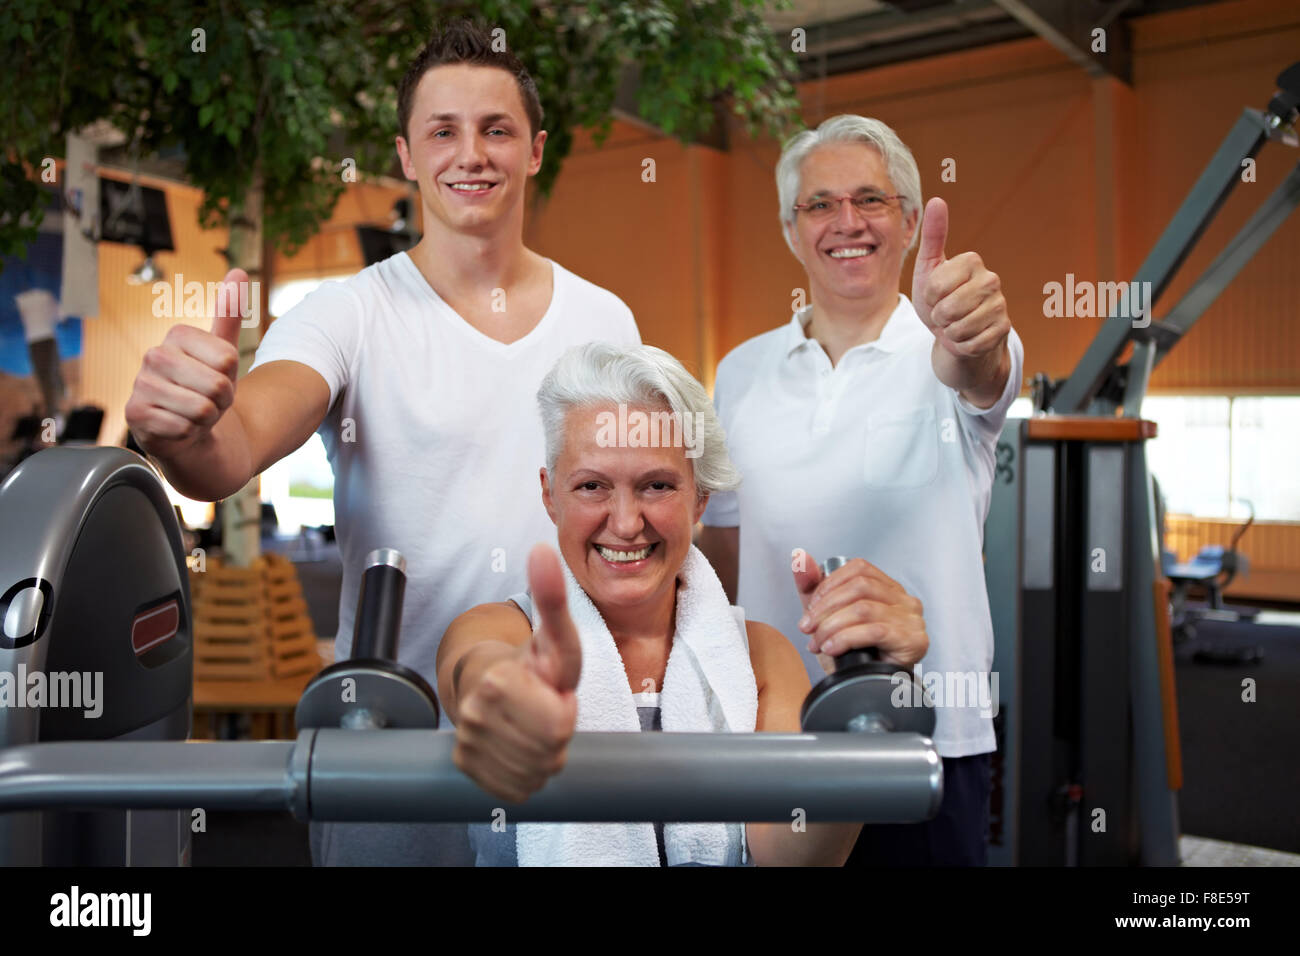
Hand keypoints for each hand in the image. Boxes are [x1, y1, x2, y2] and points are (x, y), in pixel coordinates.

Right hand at [125, 268, 247, 459]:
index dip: (232, 378)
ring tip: (194, 414)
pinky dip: (189, 433)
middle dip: (221, 401)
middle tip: (208, 401)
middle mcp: (154, 355)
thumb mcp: (223, 354)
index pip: (228, 358)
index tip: (218, 379)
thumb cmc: (206, 390)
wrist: (189, 430)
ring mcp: (141, 385)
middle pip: (217, 385)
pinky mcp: (135, 415)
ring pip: (201, 409)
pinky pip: (183, 428)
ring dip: (206, 419)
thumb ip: (230, 315)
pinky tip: (179, 428)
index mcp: (177, 335)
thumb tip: (239, 272)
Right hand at [453, 544, 581, 802]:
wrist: (485, 681)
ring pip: (535, 773)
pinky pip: (517, 788)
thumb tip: (542, 549)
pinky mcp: (467, 766)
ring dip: (545, 754)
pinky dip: (528, 774)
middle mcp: (474, 715)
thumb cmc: (531, 660)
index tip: (553, 689)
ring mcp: (468, 743)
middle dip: (558, 732)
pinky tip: (521, 747)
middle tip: (546, 708)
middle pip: (549, 752)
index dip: (565, 708)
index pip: (559, 724)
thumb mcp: (554, 632)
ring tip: (534, 724)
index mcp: (497, 682)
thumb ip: (552, 596)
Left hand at [792, 553, 927, 667]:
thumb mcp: (826, 616)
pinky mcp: (912, 640)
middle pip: (860, 587)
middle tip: (807, 627)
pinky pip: (874, 631)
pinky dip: (845, 638)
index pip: (859, 569)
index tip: (811, 606)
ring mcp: (912, 619)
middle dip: (826, 607)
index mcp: (888, 589)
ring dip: (831, 626)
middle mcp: (905, 600)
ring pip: (863, 609)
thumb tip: (801, 559)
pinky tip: (832, 648)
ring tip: (818, 642)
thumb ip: (812, 587)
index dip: (830, 583)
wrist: (866, 691)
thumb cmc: (852, 655)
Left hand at [911, 198, 1010, 366]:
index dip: (928, 297)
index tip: (934, 295)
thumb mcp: (928, 267)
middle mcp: (991, 279)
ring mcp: (1000, 304)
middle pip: (948, 309)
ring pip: (960, 328)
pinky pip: (971, 344)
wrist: (953, 330)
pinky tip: (966, 336)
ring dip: (950, 332)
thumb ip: (932, 235)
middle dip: (939, 317)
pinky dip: (962, 345)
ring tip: (955, 323)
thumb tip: (936, 200)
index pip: (935, 286)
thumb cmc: (938, 297)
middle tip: (944, 312)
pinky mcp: (1003, 329)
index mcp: (972, 261)